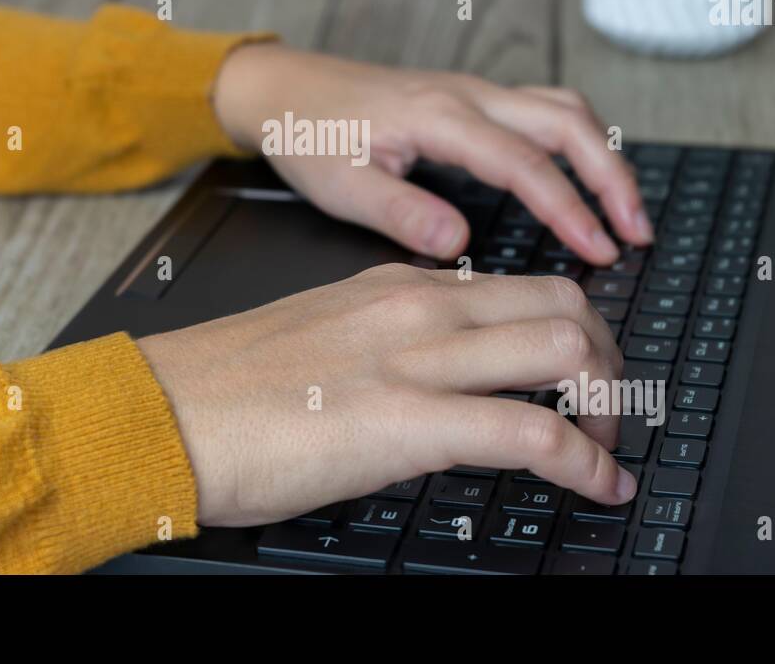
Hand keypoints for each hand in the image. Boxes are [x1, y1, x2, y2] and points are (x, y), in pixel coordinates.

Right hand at [137, 264, 635, 527]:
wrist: (163, 409)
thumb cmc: (225, 387)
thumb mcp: (322, 340)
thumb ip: (384, 344)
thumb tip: (434, 380)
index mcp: (396, 286)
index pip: (520, 286)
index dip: (575, 330)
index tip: (585, 373)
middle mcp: (418, 308)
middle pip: (564, 304)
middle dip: (610, 360)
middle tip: (611, 412)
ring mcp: (416, 359)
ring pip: (565, 349)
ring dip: (609, 408)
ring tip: (607, 454)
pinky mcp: (406, 420)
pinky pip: (531, 432)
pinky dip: (585, 462)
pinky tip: (597, 487)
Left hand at [213, 43, 651, 265]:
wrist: (283, 87)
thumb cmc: (307, 133)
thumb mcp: (340, 183)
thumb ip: (400, 211)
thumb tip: (458, 243)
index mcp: (440, 117)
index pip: (525, 164)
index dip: (570, 209)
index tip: (601, 250)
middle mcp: (467, 95)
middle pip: (567, 121)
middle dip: (612, 176)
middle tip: (638, 232)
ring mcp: (472, 93)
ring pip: (562, 109)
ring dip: (602, 155)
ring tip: (627, 211)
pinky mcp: (470, 100)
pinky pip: (542, 110)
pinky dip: (577, 142)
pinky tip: (583, 178)